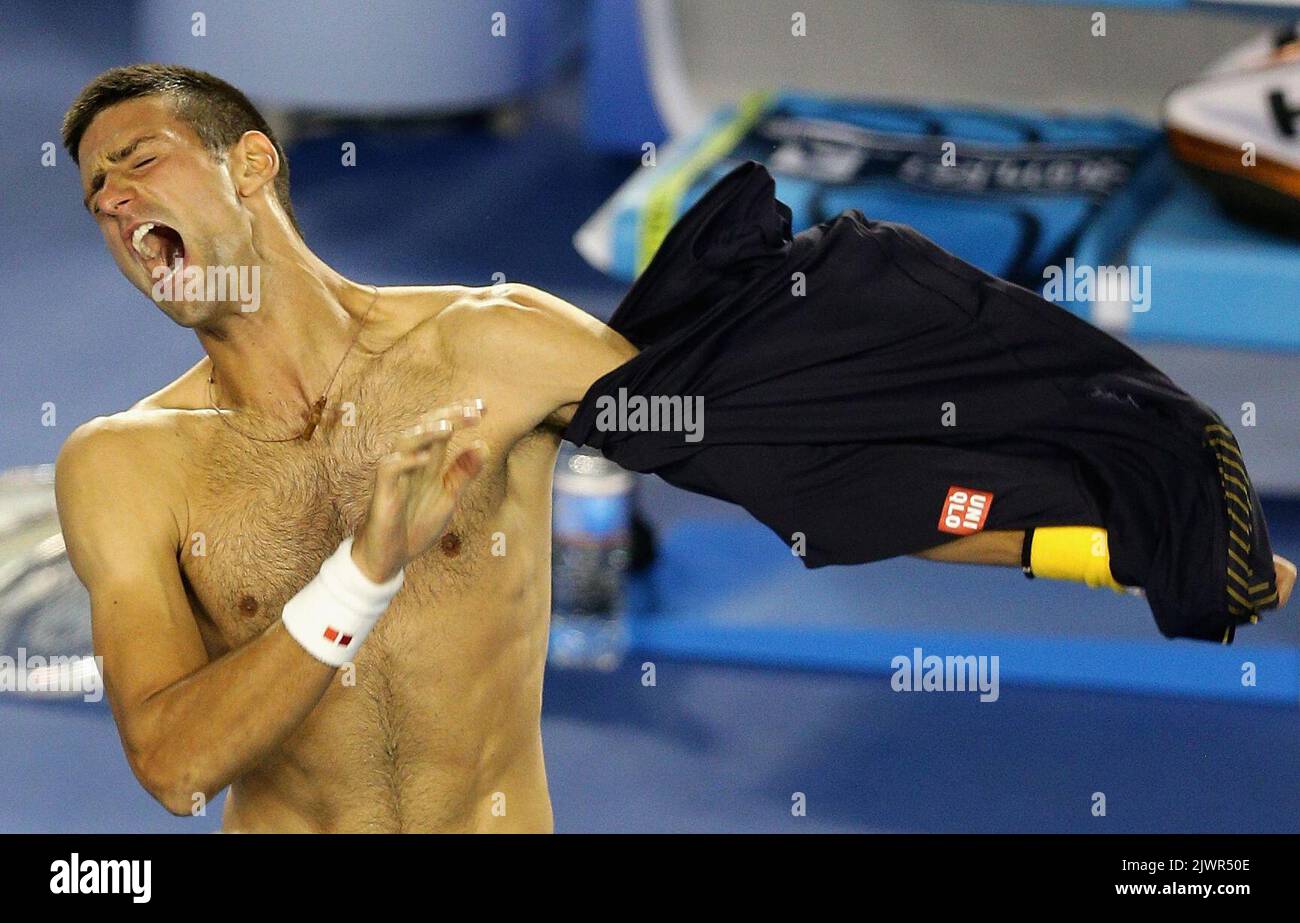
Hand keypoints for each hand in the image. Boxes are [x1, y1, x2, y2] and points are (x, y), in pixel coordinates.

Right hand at [352, 399, 487, 581]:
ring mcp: (395, 476)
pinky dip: (406, 461)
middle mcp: (411, 463)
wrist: (390, 558)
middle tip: (473, 411)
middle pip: (425, 428)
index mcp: (428, 463)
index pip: (442, 429)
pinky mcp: (382, 493)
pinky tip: (425, 458)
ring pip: (405, 442)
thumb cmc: (416, 525)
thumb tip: (483, 444)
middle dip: (448, 416)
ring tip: (448, 427)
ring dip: (427, 432)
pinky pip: (389, 470)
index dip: (460, 414)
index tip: (484, 406)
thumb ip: (463, 473)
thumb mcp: (448, 498)